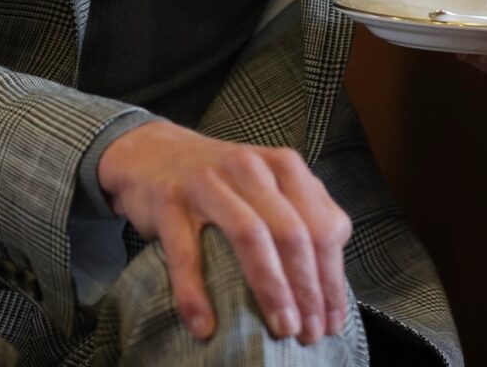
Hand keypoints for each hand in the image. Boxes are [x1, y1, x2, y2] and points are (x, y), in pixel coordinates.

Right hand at [96, 120, 351, 345]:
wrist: (153, 153)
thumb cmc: (222, 181)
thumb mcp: (269, 182)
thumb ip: (304, 210)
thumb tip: (334, 264)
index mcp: (282, 165)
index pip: (321, 224)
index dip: (331, 277)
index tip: (332, 320)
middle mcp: (250, 167)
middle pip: (291, 231)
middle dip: (306, 288)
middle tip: (309, 333)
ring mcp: (209, 181)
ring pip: (250, 234)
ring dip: (270, 288)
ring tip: (281, 329)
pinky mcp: (170, 200)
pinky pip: (185, 252)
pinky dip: (195, 293)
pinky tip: (205, 326)